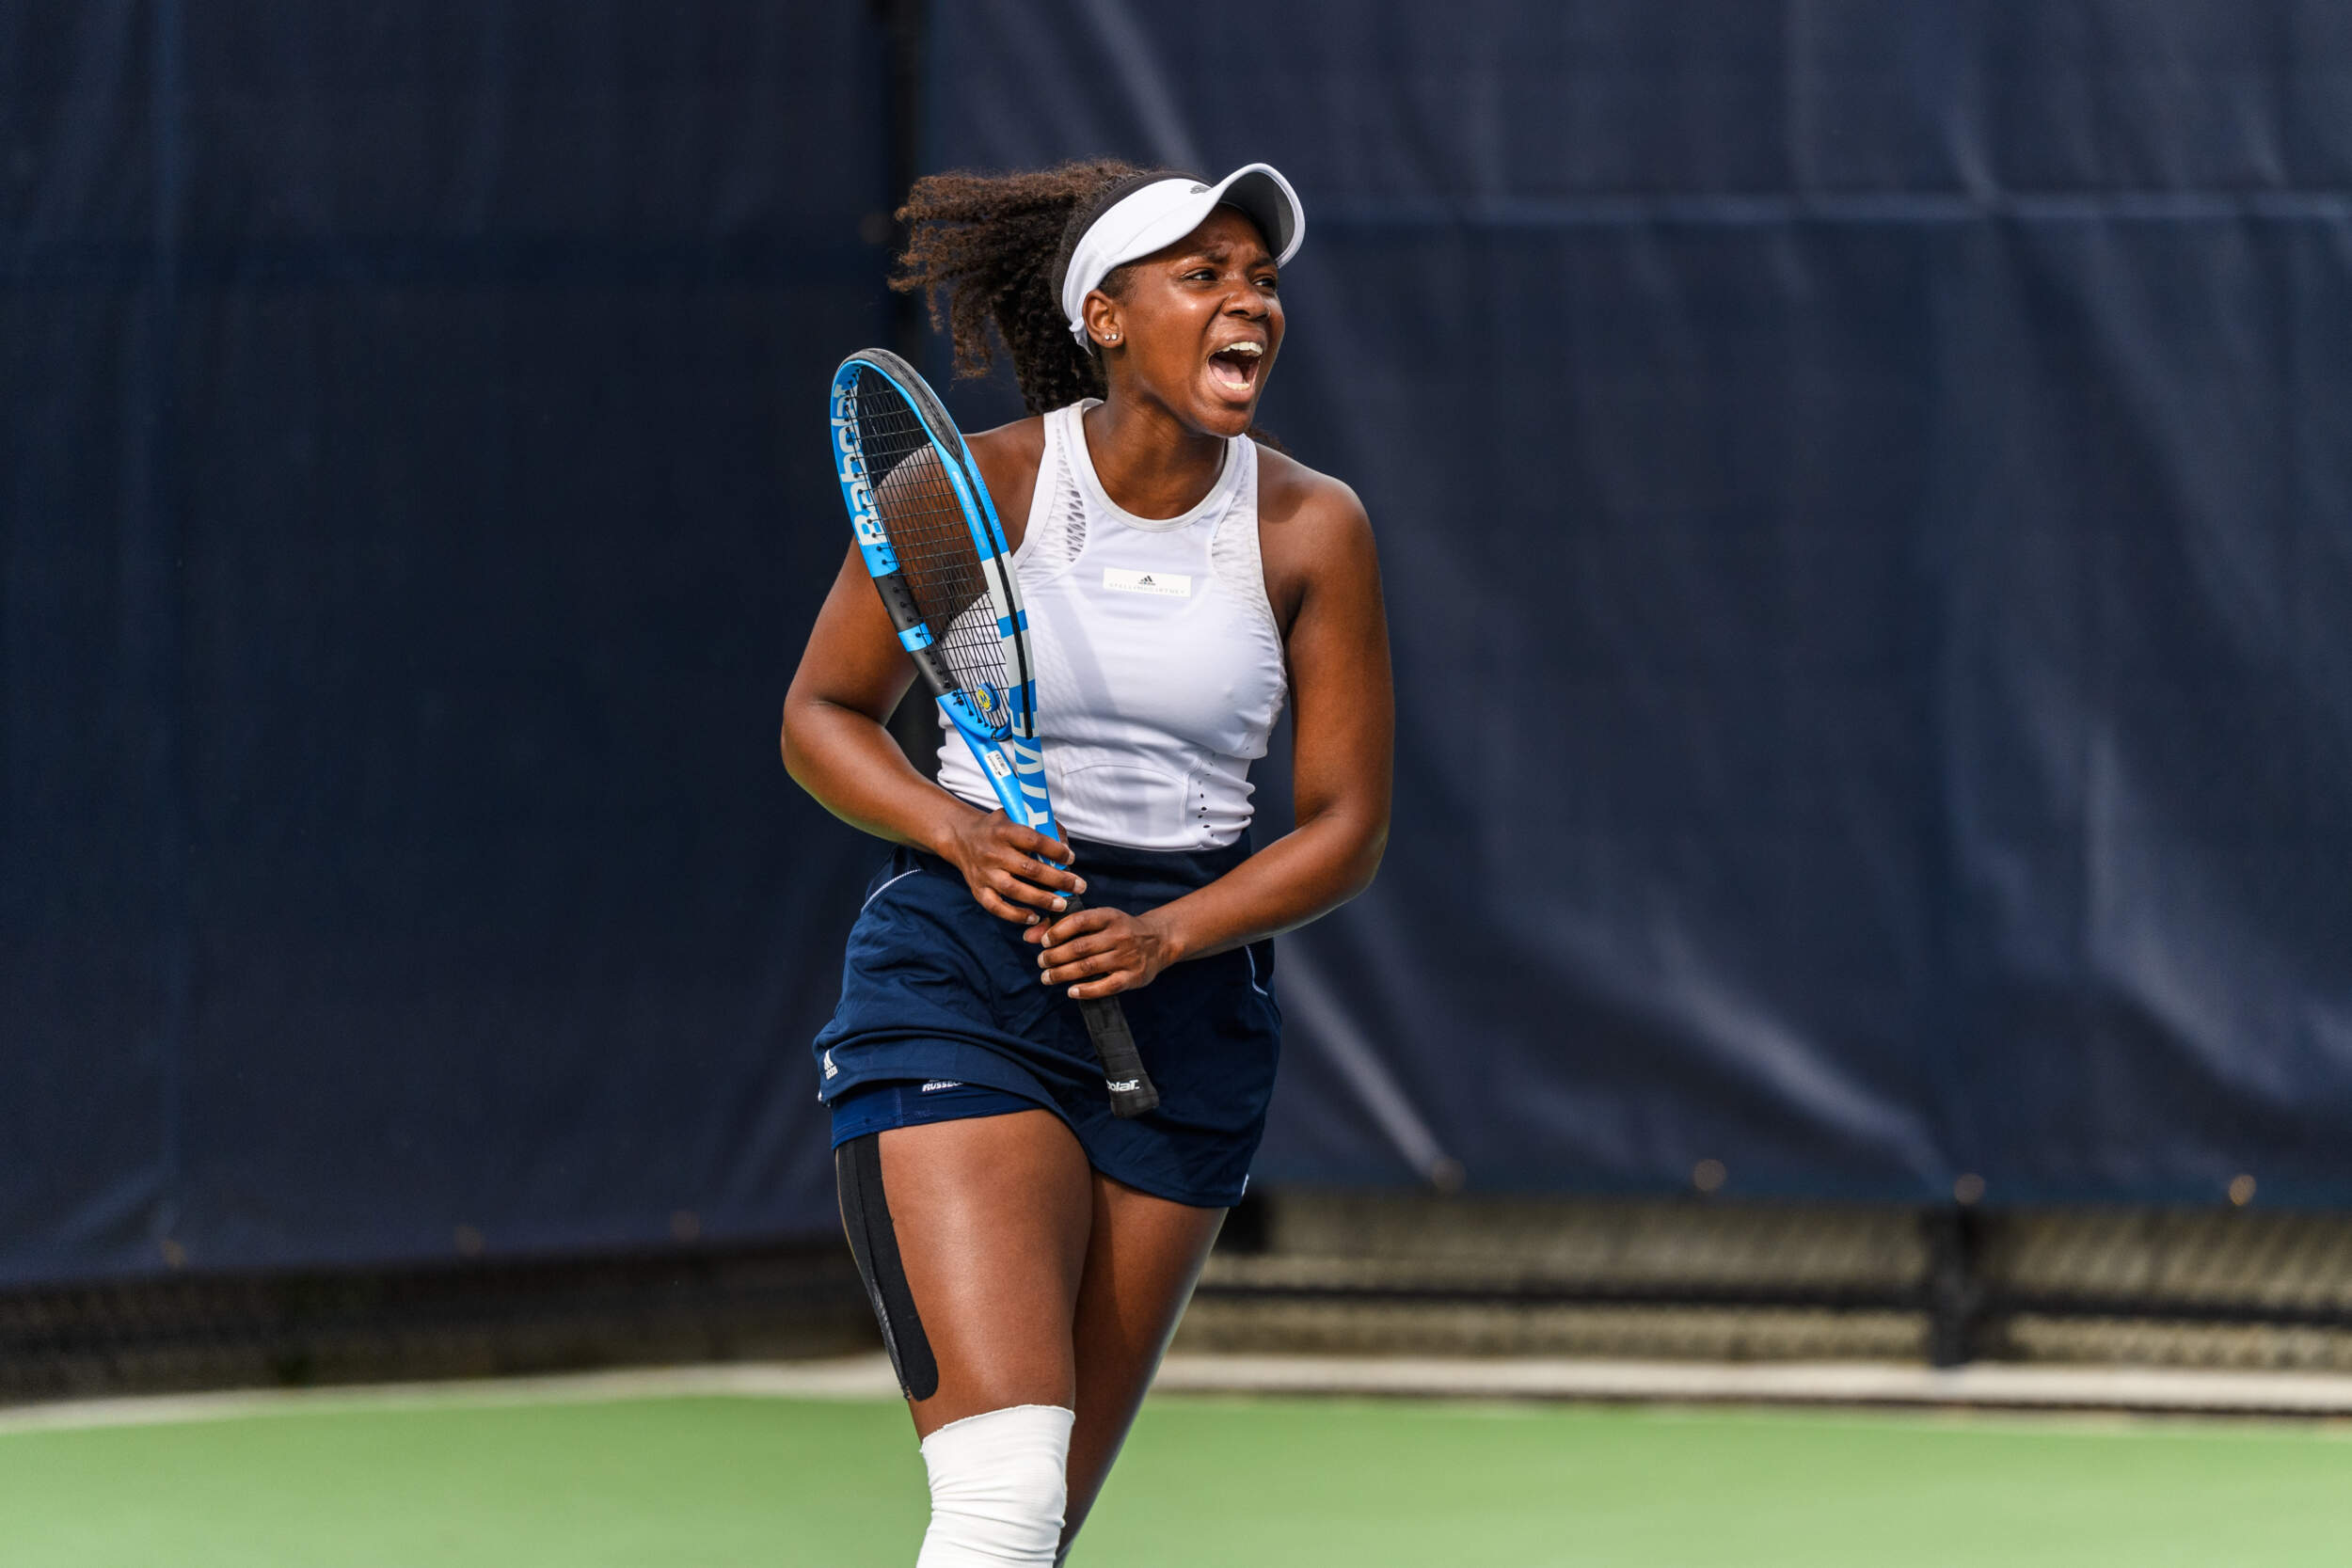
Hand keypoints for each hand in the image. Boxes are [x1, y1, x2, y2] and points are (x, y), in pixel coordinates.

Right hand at [940, 810, 1085, 925]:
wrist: (961, 837)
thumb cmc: (999, 828)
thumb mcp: (1015, 815)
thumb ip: (1042, 827)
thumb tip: (1065, 849)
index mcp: (1003, 830)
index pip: (1033, 840)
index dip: (1054, 850)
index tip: (1070, 857)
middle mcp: (992, 852)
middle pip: (1029, 869)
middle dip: (1058, 879)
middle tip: (1079, 886)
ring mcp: (984, 873)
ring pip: (1014, 890)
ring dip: (1041, 899)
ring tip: (1062, 904)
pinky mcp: (978, 890)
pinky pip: (997, 907)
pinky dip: (1016, 915)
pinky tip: (1034, 917)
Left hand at [1025, 905, 1176, 1000]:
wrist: (1159, 940)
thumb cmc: (1119, 929)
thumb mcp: (1098, 920)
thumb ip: (1062, 926)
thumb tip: (1029, 936)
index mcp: (1109, 916)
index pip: (1079, 921)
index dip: (1057, 932)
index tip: (1043, 942)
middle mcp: (1120, 935)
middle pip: (1080, 948)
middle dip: (1055, 957)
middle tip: (1042, 962)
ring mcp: (1128, 957)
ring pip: (1089, 967)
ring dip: (1063, 974)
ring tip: (1047, 977)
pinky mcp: (1133, 977)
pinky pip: (1106, 986)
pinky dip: (1086, 990)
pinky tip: (1071, 991)